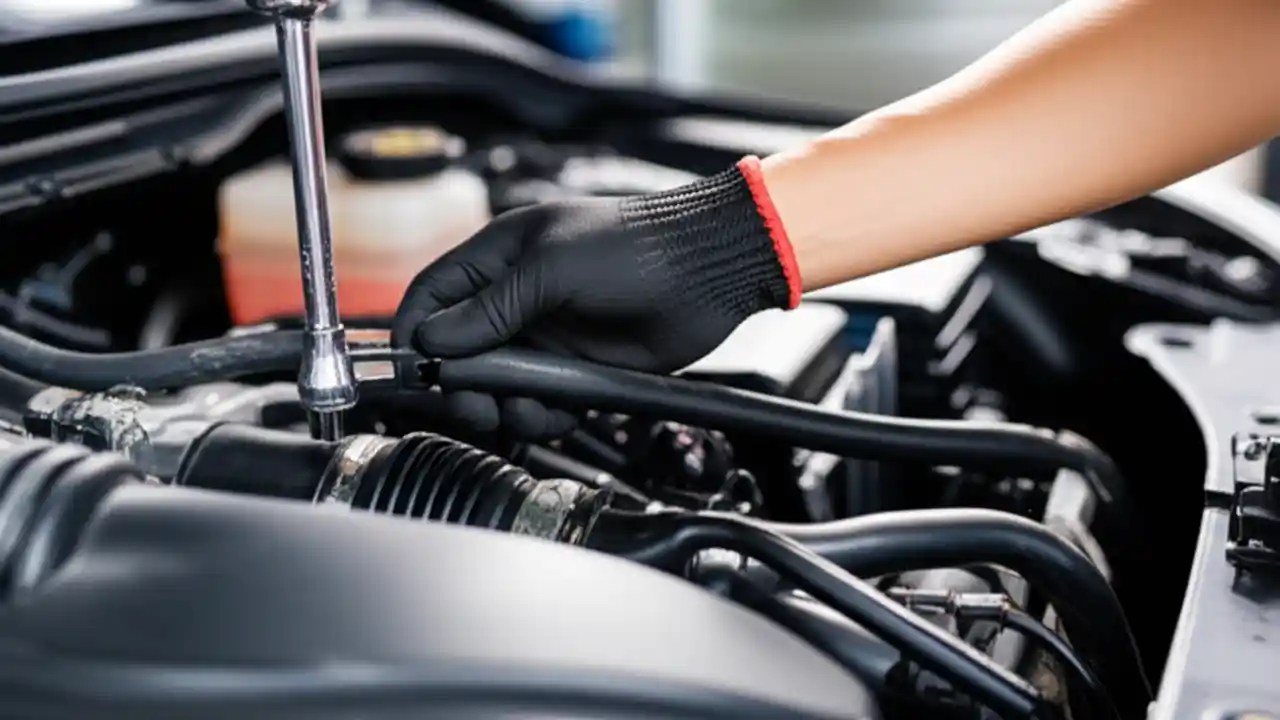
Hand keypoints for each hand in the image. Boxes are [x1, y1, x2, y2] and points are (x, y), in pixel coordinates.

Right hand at [393, 159, 799, 436]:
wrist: (708, 271)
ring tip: (534, 409)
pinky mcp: (576, 366)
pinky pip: (540, 401)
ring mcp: (546, 334)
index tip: (418, 371)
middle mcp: (516, 297)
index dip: (416, 335)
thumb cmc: (635, 247)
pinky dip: (544, 414)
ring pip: (499, 385)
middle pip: (460, 352)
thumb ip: (491, 307)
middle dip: (465, 385)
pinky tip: (563, 411)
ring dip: (508, 406)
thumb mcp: (552, 268)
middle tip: (481, 406)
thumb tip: (434, 339)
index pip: (432, 297)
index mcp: (499, 258)